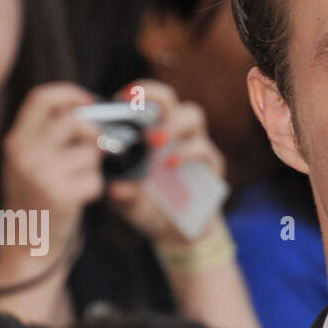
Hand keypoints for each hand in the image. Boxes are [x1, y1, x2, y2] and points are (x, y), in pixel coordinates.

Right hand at [0, 83, 104, 255]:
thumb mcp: (29, 161)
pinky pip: (95, 180)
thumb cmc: (36, 199)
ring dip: (93, 167)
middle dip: (93, 134)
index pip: (41, 99)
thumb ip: (48, 135)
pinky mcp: (59, 195)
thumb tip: (85, 108)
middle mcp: (25, 154)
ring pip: (90, 153)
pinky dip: (94, 189)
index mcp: (17, 140)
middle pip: (74, 121)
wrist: (27, 242)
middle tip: (95, 149)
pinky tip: (79, 198)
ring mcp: (41, 174)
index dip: (70, 93)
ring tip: (77, 181)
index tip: (90, 101)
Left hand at [104, 79, 226, 246]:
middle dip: (155, 97)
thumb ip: (119, 194)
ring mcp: (195, 145)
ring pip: (192, 116)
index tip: (121, 97)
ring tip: (155, 141)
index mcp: (149, 132)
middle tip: (135, 108)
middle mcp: (173, 132)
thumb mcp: (127, 203)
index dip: (136, 93)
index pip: (145, 101)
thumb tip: (115, 187)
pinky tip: (171, 164)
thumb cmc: (147, 209)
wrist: (176, 233)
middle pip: (169, 99)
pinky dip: (187, 153)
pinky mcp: (212, 165)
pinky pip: (205, 150)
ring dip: (172, 124)